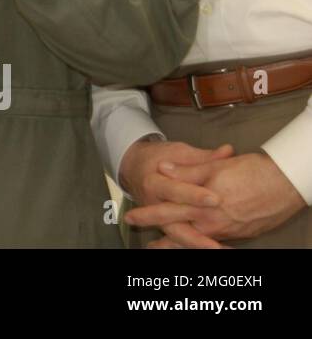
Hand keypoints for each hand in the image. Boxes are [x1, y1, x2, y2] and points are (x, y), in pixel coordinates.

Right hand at [119, 138, 231, 247]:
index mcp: (154, 182)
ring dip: (195, 245)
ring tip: (217, 249)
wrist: (133, 167)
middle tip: (216, 243)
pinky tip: (213, 248)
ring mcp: (158, 217)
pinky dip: (194, 245)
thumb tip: (227, 151)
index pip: (175, 190)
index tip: (216, 199)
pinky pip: (178, 239)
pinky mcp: (165, 225)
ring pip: (176, 236)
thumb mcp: (178, 152)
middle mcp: (153, 204)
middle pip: (172, 223)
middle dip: (195, 235)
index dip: (195, 196)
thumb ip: (204, 157)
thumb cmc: (157, 158)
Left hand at [126, 151, 305, 245]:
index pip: (169, 211)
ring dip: (178, 244)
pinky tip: (195, 244)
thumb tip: (164, 168)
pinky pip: (212, 241)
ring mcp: (225, 230)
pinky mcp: (238, 233)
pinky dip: (199, 244)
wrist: (284, 183)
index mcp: (202, 204)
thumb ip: (187, 170)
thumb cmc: (250, 171)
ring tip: (160, 249)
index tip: (131, 217)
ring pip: (196, 241)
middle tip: (146, 246)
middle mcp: (212, 221)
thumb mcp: (214, 167)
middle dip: (162, 241)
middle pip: (180, 234)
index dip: (149, 214)